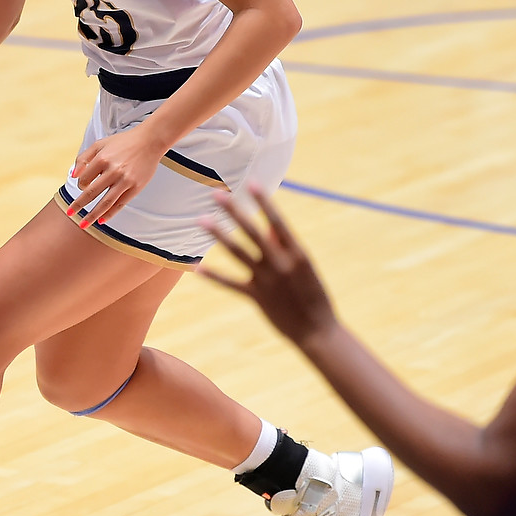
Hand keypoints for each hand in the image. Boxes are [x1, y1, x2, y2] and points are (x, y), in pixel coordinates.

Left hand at [66, 127, 166, 226]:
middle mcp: (113, 170)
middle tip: (70, 213)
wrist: (149, 141)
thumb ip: (83, 158)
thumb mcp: (100, 144)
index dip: (80, 184)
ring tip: (83, 224)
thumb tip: (73, 176)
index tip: (83, 186)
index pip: (84, 179)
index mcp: (102, 158)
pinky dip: (110, 213)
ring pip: (105, 202)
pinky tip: (102, 220)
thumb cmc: (124, 142)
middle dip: (78, 205)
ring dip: (92, 215)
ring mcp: (125, 180)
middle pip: (91, 193)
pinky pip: (120, 204)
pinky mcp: (136, 187)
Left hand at [198, 186, 340, 345]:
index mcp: (297, 253)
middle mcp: (281, 263)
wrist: (318, 332)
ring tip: (201, 220)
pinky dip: (214, 276)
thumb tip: (267, 226)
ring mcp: (268, 280)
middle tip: (216, 194)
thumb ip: (284, 247)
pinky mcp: (257, 297)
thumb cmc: (313, 295)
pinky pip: (231, 284)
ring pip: (238, 252)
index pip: (278, 221)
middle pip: (252, 232)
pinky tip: (197, 268)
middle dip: (233, 212)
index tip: (251, 183)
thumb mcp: (304, 267)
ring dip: (218, 235)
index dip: (264, 202)